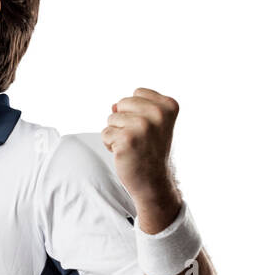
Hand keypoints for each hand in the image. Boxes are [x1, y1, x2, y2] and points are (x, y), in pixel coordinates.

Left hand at [102, 87, 181, 231]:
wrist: (154, 182)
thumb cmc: (150, 150)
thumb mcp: (151, 123)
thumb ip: (134, 108)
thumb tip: (112, 105)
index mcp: (169, 105)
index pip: (137, 93)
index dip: (136, 111)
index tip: (149, 128)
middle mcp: (158, 113)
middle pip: (121, 103)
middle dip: (123, 120)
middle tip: (139, 139)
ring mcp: (143, 126)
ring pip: (111, 118)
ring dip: (116, 133)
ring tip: (132, 146)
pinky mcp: (127, 139)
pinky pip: (105, 133)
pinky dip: (110, 144)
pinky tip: (125, 154)